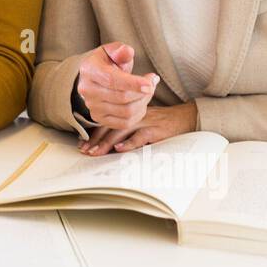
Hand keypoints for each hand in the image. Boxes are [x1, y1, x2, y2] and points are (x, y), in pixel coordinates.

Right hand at [74, 42, 158, 140]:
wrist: (94, 77)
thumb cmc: (107, 62)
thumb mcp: (112, 51)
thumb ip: (120, 50)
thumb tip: (127, 52)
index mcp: (89, 70)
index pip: (112, 80)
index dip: (133, 83)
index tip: (151, 83)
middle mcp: (87, 90)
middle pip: (122, 97)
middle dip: (144, 92)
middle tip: (153, 82)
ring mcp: (92, 106)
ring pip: (126, 111)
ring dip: (143, 102)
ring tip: (148, 91)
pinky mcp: (99, 118)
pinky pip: (124, 123)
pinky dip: (138, 115)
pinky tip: (141, 103)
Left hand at [80, 102, 198, 155]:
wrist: (184, 118)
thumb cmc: (160, 123)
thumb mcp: (140, 123)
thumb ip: (125, 130)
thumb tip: (106, 145)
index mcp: (127, 113)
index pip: (106, 122)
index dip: (93, 133)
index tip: (82, 145)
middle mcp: (133, 115)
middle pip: (110, 127)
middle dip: (95, 140)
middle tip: (85, 151)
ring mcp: (144, 122)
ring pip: (121, 131)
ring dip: (106, 143)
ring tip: (96, 153)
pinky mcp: (156, 130)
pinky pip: (140, 137)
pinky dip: (129, 144)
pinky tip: (119, 150)